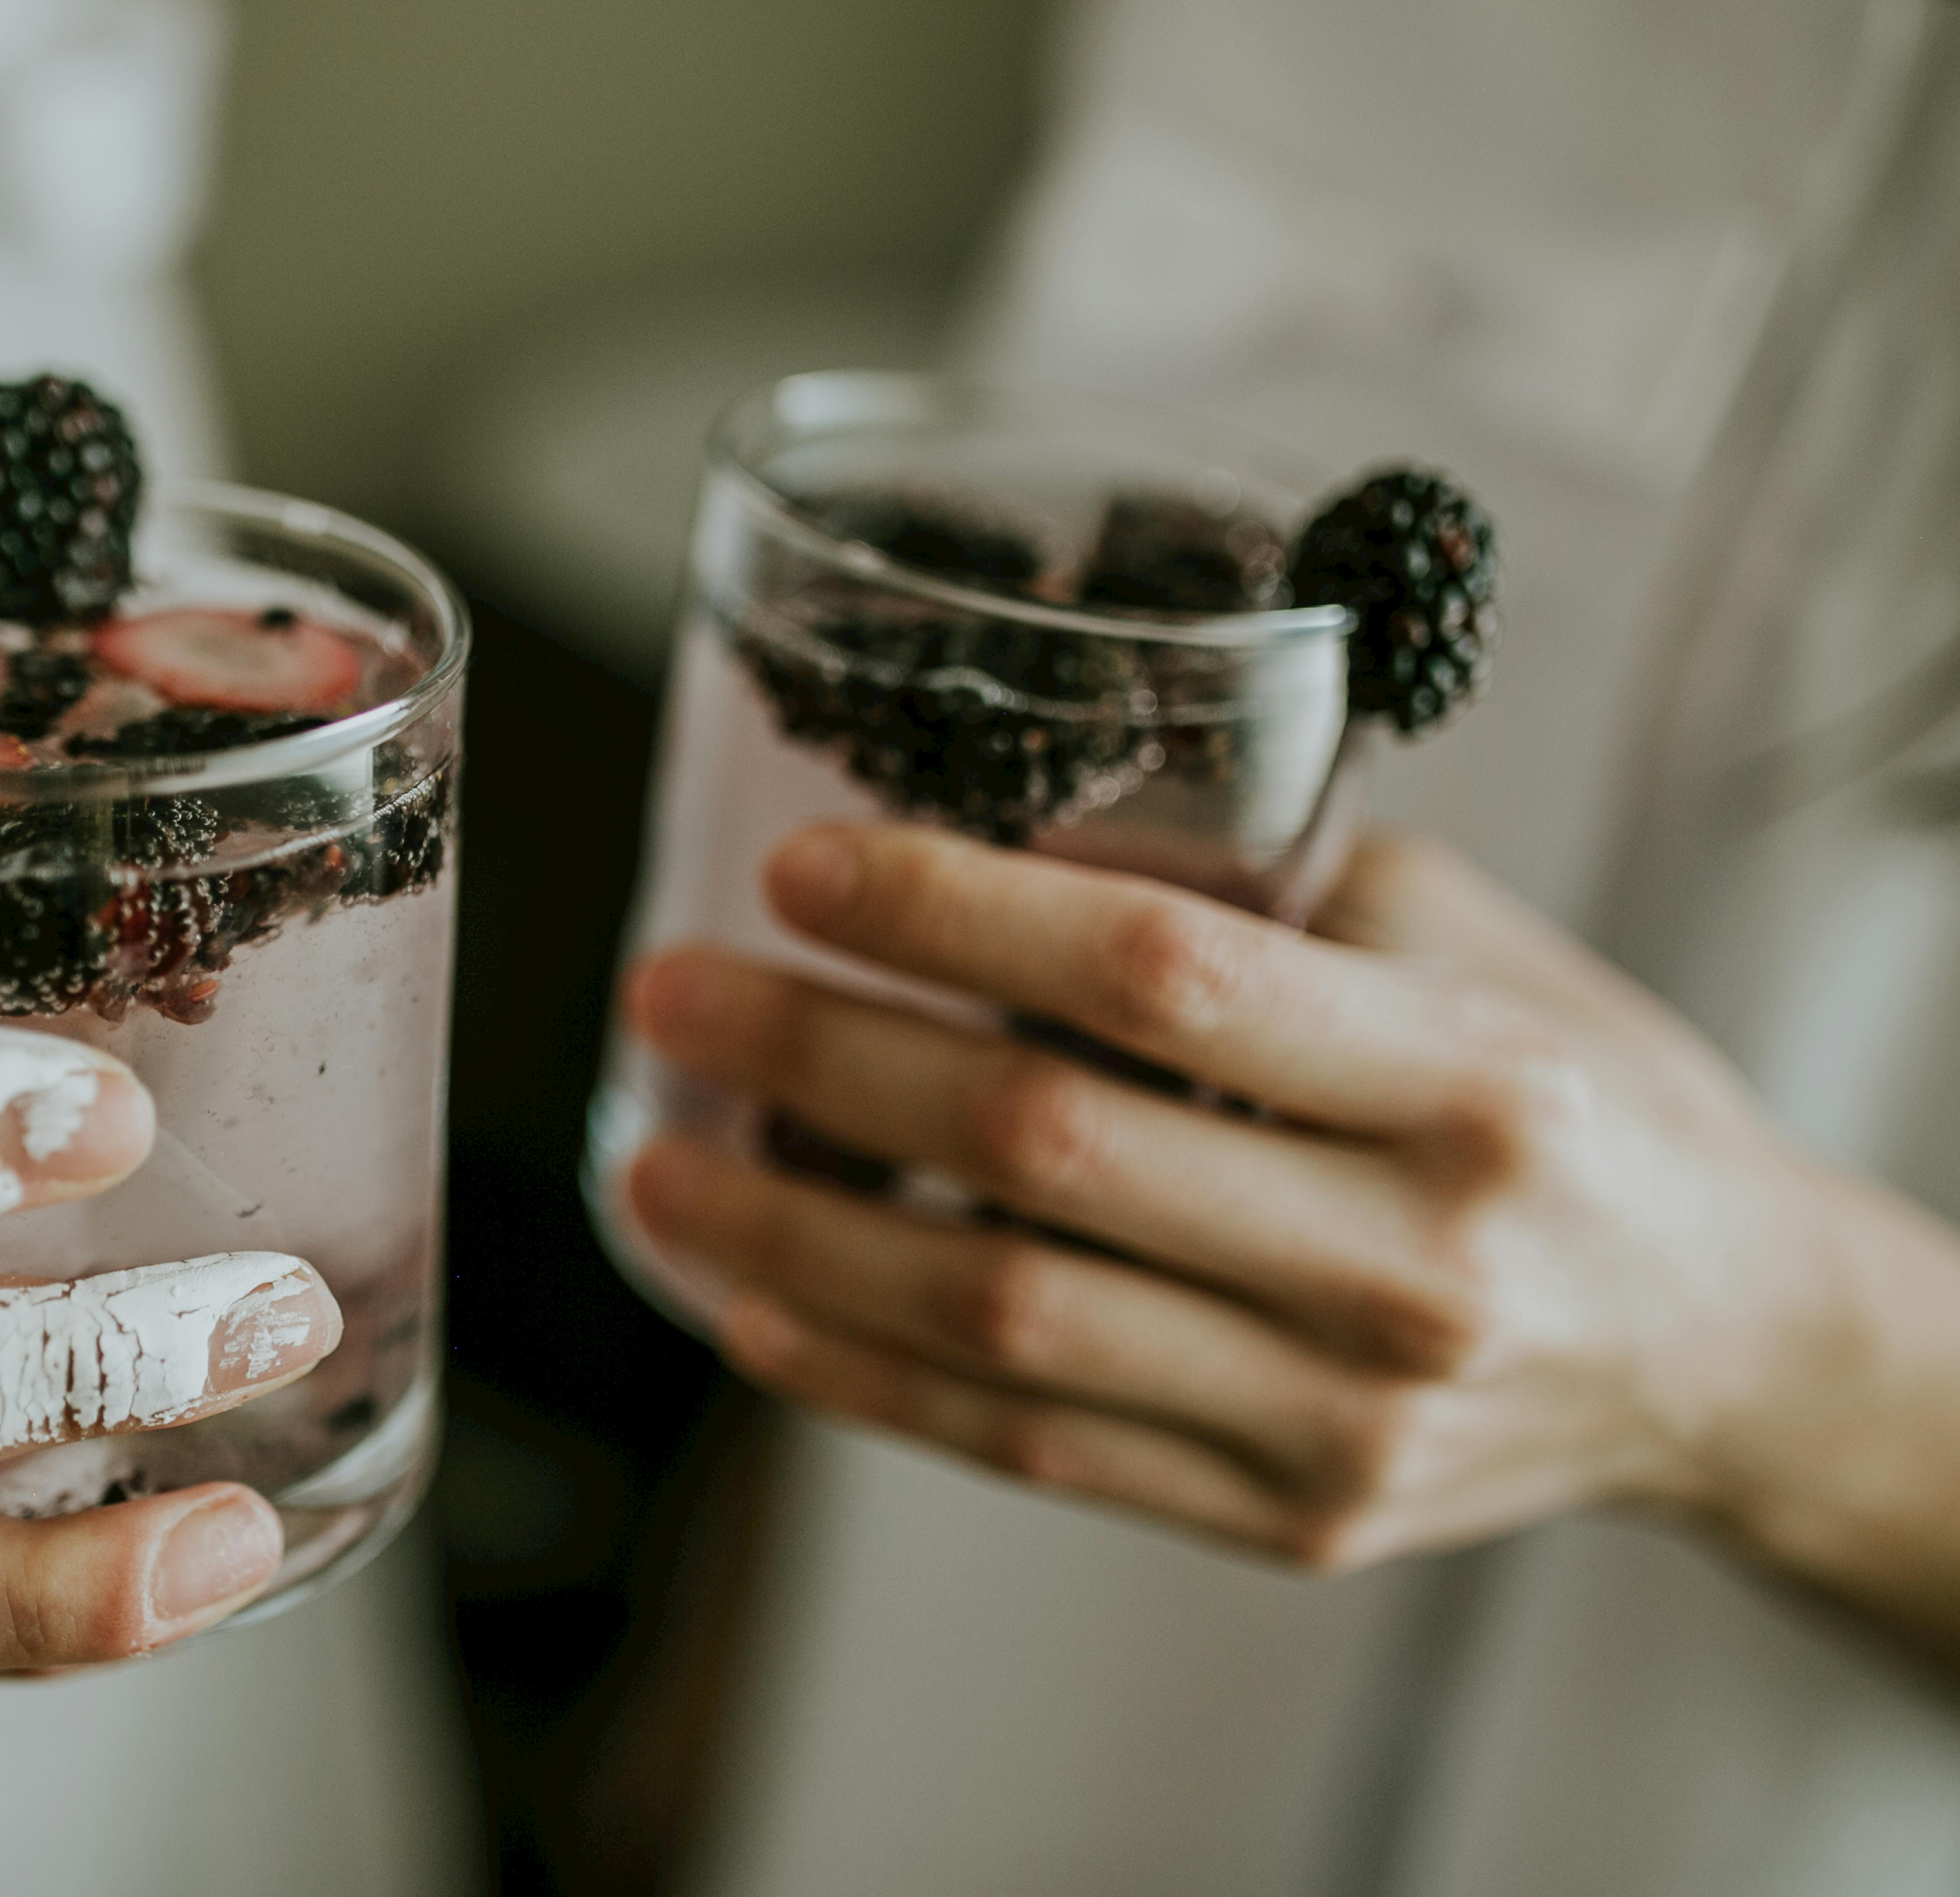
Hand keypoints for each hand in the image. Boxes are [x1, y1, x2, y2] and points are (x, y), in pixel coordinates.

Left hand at [621, 823, 1959, 1622]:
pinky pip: (1026, 1446)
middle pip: (1043, 1146)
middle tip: (673, 995)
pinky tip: (749, 1304)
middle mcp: (1408, 1261)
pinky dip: (864, 1375)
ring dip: (793, 1237)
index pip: (1159, 974)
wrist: (1719, 1345)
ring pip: (1000, 1319)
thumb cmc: (1573, 1107)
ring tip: (658, 1161)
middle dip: (822, 1060)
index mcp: (1469, 1081)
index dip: (956, 913)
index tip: (804, 867)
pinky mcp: (1291, 1521)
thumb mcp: (1461, 949)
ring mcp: (1344, 1417)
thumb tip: (999, 855)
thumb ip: (1255, 903)